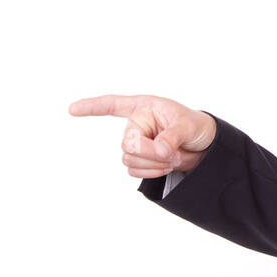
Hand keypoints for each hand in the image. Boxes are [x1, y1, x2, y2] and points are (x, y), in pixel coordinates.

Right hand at [68, 93, 216, 177]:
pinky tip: (166, 165)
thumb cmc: (196, 126)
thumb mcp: (188, 125)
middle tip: (172, 152)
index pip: (112, 105)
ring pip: (129, 161)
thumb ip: (172, 136)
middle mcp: (135, 125)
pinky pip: (135, 171)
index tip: (72, 109)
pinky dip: (152, 172)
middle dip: (150, 153)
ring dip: (154, 164)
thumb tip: (159, 150)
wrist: (205, 147)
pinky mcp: (140, 161)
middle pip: (127, 145)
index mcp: (143, 108)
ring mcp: (136, 144)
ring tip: (173, 156)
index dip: (92, 107)